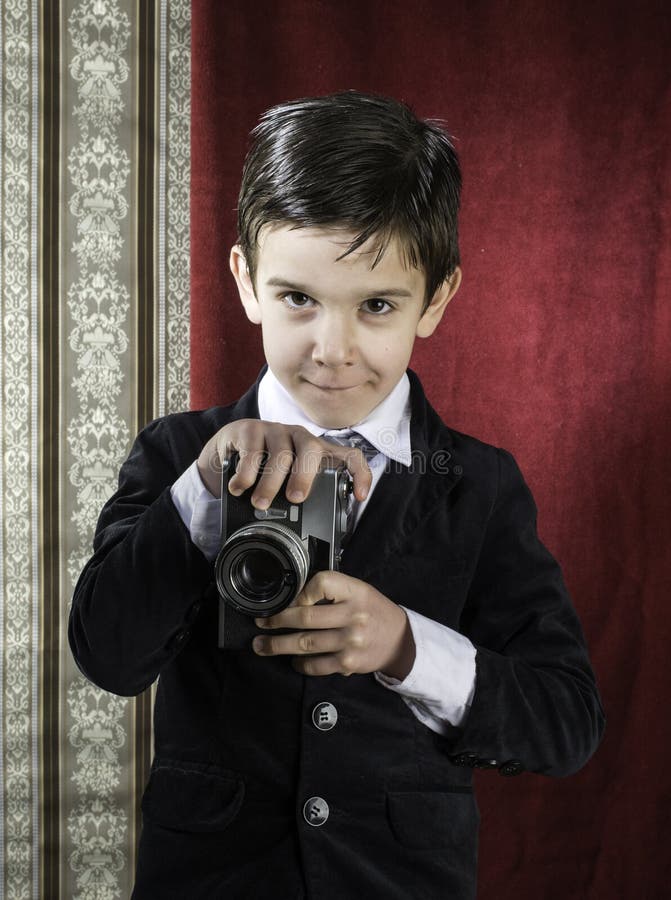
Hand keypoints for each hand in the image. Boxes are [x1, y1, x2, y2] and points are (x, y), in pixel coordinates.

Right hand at [197, 419, 372, 506]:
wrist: (226, 453)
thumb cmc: (263, 471)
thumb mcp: (285, 483)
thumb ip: (301, 497)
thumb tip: (316, 531)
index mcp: (316, 452)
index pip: (348, 455)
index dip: (359, 473)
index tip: (360, 496)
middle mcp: (300, 437)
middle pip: (312, 449)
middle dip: (305, 476)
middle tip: (295, 499)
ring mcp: (275, 430)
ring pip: (281, 452)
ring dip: (270, 482)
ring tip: (260, 503)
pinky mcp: (250, 429)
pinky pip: (252, 450)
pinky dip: (246, 474)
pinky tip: (239, 488)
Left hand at [252, 571, 415, 679]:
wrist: (400, 640)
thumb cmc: (374, 611)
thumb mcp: (360, 590)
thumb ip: (333, 590)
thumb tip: (295, 597)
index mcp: (356, 592)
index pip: (322, 583)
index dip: (301, 591)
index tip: (287, 599)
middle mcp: (353, 616)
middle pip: (305, 617)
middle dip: (277, 621)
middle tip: (261, 623)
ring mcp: (350, 641)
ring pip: (305, 643)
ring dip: (278, 645)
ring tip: (262, 645)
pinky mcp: (347, 662)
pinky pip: (316, 664)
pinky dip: (300, 663)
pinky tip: (292, 660)